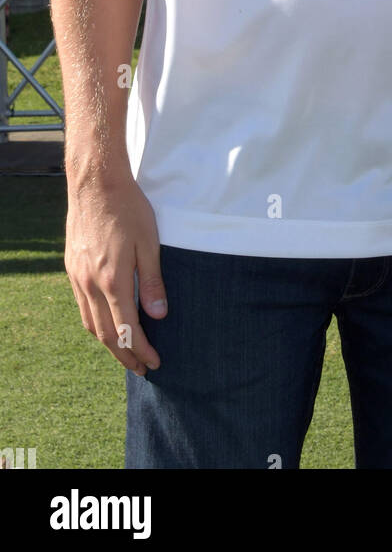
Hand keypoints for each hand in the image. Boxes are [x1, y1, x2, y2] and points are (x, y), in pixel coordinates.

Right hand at [65, 176, 166, 374]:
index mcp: (112, 281)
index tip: (154, 362)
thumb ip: (153, 281)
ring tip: (126, 352)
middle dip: (125, 355)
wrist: (96, 183)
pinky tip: (107, 322)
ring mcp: (78, 277)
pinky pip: (81, 306)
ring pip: (89, 324)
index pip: (127, 329)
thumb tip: (159, 315)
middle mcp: (90, 284)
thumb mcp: (150, 243)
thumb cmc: (128, 209)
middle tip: (142, 368)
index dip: (141, 350)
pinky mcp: (72, 268)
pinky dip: (95, 323)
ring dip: (108, 343)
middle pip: (105, 334)